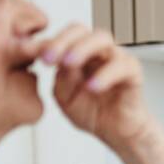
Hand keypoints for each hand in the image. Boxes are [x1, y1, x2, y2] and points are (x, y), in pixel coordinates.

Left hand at [25, 23, 154, 150]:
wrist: (117, 133)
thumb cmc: (93, 112)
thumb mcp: (65, 96)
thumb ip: (59, 77)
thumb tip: (48, 58)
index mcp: (80, 53)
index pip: (63, 37)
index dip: (46, 43)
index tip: (29, 55)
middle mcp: (98, 51)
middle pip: (81, 30)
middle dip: (61, 41)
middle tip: (48, 59)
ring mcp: (117, 58)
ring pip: (102, 39)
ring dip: (82, 48)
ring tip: (68, 64)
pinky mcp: (133, 72)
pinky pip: (121, 65)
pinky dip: (105, 74)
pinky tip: (92, 86)